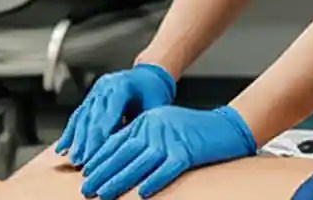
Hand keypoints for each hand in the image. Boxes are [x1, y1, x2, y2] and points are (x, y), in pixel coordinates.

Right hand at [55, 64, 175, 166]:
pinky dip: (70, 133)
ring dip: (77, 140)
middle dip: (87, 141)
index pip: (109, 112)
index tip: (96, 153)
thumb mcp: (155, 107)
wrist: (148, 74)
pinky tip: (62, 148)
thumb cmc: (155, 93)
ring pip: (83, 117)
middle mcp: (105, 86)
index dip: (102, 134)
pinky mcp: (90, 98)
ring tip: (73, 160)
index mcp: (122, 85)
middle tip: (81, 162)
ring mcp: (96, 91)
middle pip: (93, 116)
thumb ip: (141, 125)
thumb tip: (130, 149)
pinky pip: (78, 116)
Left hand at [79, 105, 256, 199]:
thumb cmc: (194, 129)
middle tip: (87, 188)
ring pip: (140, 162)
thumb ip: (142, 136)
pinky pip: (167, 169)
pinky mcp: (187, 151)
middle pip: (123, 152)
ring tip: (104, 194)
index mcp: (147, 120)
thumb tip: (119, 157)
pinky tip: (142, 193)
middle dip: (102, 172)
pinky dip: (154, 181)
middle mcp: (155, 126)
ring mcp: (171, 138)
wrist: (226, 126)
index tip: (86, 174)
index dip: (100, 159)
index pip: (117, 141)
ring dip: (120, 180)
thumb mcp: (163, 126)